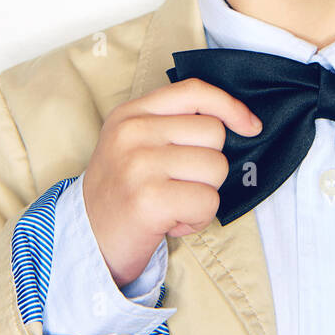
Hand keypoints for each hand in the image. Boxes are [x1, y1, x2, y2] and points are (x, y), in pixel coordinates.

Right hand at [80, 78, 261, 289]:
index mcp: (131, 113)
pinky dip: (197, 219)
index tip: (249, 126)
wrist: (85, 242)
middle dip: (208, 166)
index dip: (230, 106)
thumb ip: (175, 125)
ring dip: (203, 195)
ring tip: (172, 203)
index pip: (194, 92)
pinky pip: (208, 202)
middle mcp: (132, 132)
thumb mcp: (136, 144)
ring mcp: (139, 164)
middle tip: (176, 184)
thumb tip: (241, 122)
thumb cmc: (122, 193)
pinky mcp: (148, 200)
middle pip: (214, 134)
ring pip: (216, 168)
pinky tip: (170, 222)